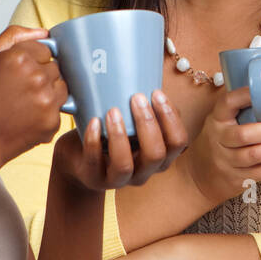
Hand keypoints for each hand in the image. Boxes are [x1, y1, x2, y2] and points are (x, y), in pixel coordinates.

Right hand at [0, 26, 68, 170]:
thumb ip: (13, 37)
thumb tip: (44, 32)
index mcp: (19, 57)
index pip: (45, 50)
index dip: (31, 61)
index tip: (17, 74)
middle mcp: (36, 76)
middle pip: (55, 67)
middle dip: (41, 76)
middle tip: (19, 91)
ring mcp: (46, 100)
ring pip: (62, 87)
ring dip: (49, 93)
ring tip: (24, 104)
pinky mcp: (52, 120)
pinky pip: (60, 109)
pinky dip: (47, 113)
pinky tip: (28, 117)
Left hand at [52, 89, 187, 192]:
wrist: (81, 160)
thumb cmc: (112, 136)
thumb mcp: (134, 125)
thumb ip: (147, 111)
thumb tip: (153, 80)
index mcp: (160, 157)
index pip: (178, 142)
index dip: (171, 118)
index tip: (156, 93)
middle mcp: (144, 171)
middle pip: (156, 155)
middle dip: (147, 123)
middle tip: (135, 97)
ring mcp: (119, 179)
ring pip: (125, 165)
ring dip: (120, 136)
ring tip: (113, 111)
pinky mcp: (94, 179)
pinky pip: (94, 163)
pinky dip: (93, 140)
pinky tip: (94, 121)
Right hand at [179, 83, 260, 207]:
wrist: (197, 177)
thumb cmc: (216, 142)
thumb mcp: (219, 122)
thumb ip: (239, 109)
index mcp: (216, 120)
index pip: (228, 103)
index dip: (247, 95)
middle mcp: (219, 140)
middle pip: (244, 135)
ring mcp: (227, 162)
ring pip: (256, 155)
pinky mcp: (238, 179)